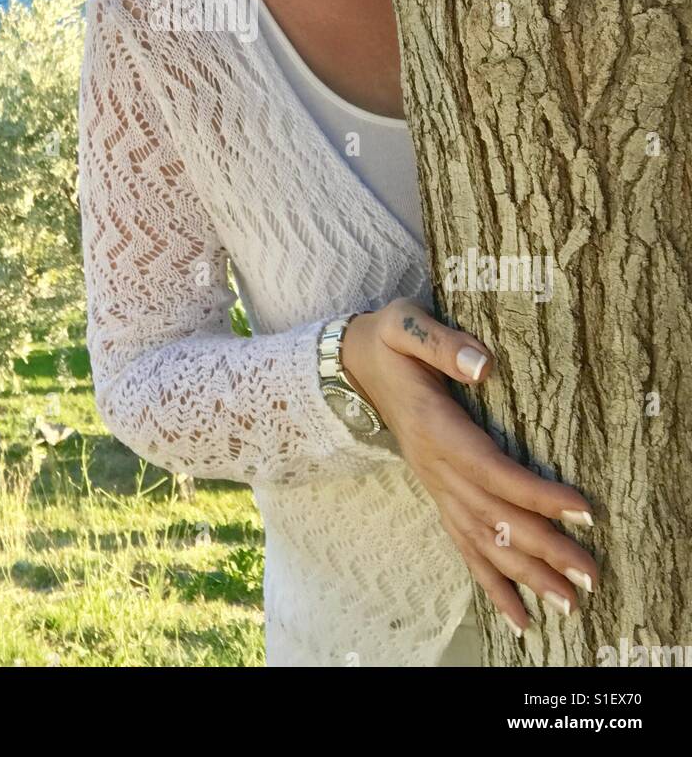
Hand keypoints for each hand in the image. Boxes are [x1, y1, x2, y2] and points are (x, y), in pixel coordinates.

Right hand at [341, 297, 598, 634]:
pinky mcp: (437, 492)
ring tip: (566, 604)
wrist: (353, 364)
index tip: (581, 510)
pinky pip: (462, 544)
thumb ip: (442, 344)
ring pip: (480, 540)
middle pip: (492, 517)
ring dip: (523, 575)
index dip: (535, 494)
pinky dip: (490, 581)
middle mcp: (435, 467)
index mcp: (436, 428)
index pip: (492, 469)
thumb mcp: (406, 326)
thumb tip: (484, 366)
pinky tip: (517, 615)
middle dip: (541, 549)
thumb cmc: (389, 340)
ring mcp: (434, 484)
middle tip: (588, 577)